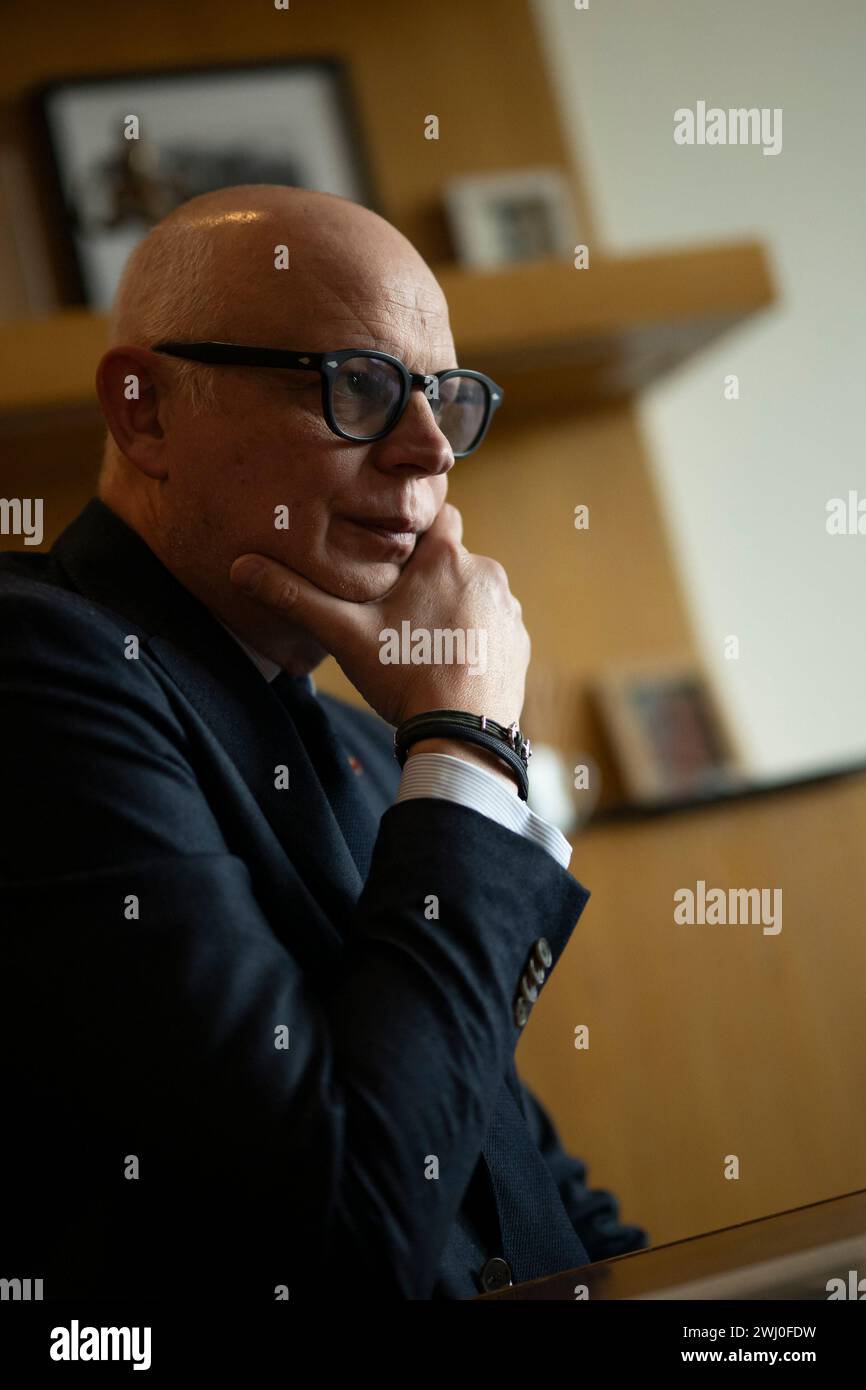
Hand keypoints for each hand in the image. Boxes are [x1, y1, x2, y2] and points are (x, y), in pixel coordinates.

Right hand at [229, 503, 529, 727]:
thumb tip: (240, 567)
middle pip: (451, 559)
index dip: (415, 531)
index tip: (395, 554)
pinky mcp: (519, 640)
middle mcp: (486, 572)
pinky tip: (449, 661)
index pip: (438, 514)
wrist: (462, 734)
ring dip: (453, 606)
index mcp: (445, 558)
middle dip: (428, 578)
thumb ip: (295, 597)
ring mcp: (507, 608)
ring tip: (423, 642)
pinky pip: (493, 624)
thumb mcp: (343, 635)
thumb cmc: (404, 676)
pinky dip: (474, 636)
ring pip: (473, 591)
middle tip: (398, 614)